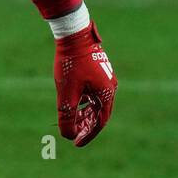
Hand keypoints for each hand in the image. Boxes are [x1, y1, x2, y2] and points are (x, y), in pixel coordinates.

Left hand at [54, 22, 116, 146]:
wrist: (73, 33)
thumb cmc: (71, 63)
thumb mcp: (67, 92)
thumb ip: (68, 115)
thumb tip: (68, 136)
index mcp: (106, 94)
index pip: (99, 122)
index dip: (87, 134)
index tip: (75, 143)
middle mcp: (110, 87)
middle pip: (99, 113)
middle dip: (86, 125)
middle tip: (73, 134)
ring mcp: (105, 78)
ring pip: (96, 102)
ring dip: (85, 113)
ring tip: (73, 121)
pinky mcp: (98, 70)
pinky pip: (93, 91)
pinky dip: (84, 100)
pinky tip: (74, 102)